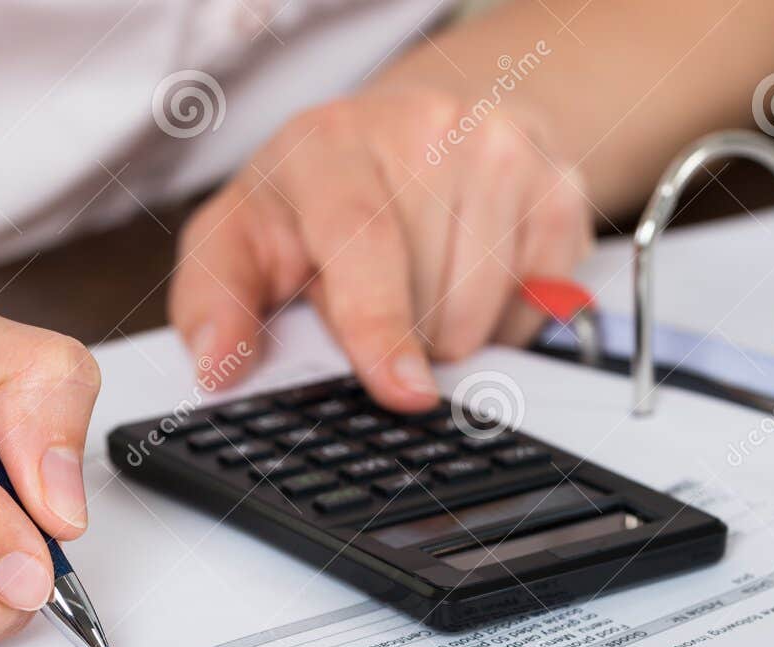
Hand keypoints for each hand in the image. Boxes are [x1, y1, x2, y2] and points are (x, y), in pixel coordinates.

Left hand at [169, 84, 590, 409]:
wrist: (409, 133)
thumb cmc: (315, 202)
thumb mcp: (238, 239)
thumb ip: (213, 302)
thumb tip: (218, 366)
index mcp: (329, 144)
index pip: (364, 242)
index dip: (382, 328)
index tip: (404, 391)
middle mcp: (424, 128)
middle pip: (428, 304)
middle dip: (396, 337)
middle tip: (371, 296)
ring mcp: (502, 152)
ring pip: (481, 317)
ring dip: (443, 332)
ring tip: (417, 280)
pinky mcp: (560, 188)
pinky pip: (533, 310)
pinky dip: (497, 320)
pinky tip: (468, 274)